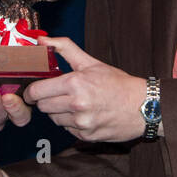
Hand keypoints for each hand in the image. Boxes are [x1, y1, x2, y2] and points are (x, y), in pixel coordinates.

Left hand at [23, 36, 146, 142]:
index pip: (37, 91)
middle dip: (47, 100)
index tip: (33, 91)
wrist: (144, 106)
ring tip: (75, 104)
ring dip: (59, 112)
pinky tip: (85, 115)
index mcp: (75, 83)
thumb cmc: (117, 83)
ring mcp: (81, 123)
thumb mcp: (91, 62)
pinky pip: (67, 130)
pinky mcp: (86, 136)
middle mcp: (76, 104)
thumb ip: (64, 48)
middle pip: (43, 107)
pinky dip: (71, 123)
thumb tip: (41, 39)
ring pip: (54, 119)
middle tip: (57, 95)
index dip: (32, 91)